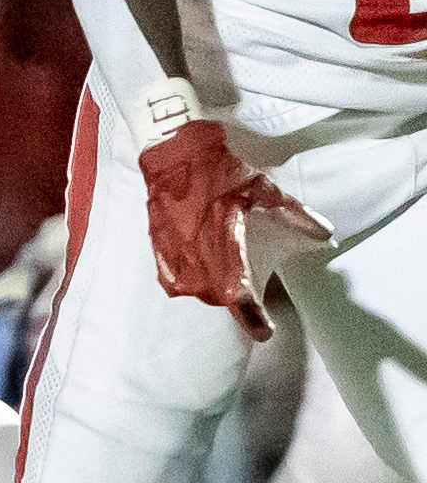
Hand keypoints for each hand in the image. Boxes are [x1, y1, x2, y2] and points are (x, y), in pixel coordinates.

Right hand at [141, 118, 324, 340]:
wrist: (171, 150)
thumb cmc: (217, 169)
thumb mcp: (261, 188)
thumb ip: (292, 213)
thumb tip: (324, 233)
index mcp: (222, 245)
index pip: (238, 293)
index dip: (252, 316)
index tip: (266, 333)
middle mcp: (194, 256)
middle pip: (217, 295)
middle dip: (236, 303)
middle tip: (254, 307)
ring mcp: (171, 252)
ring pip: (194, 288)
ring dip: (214, 291)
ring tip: (230, 289)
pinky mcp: (157, 245)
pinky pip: (174, 276)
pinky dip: (191, 279)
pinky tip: (200, 272)